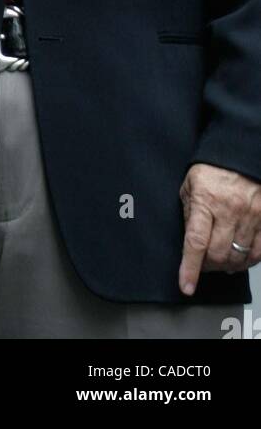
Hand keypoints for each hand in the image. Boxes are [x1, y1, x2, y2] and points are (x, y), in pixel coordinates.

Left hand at [178, 163, 260, 293]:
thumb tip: (189, 241)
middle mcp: (229, 210)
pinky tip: (240, 257)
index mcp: (205, 200)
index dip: (190, 268)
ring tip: (221, 261)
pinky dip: (248, 261)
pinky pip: (259, 252)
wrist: (239, 152)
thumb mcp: (190, 185)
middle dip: (209, 266)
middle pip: (218, 254)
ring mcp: (250, 216)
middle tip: (204, 264)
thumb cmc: (212, 169)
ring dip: (228, 265)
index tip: (186, 286)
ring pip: (239, 256)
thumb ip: (188, 212)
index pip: (195, 242)